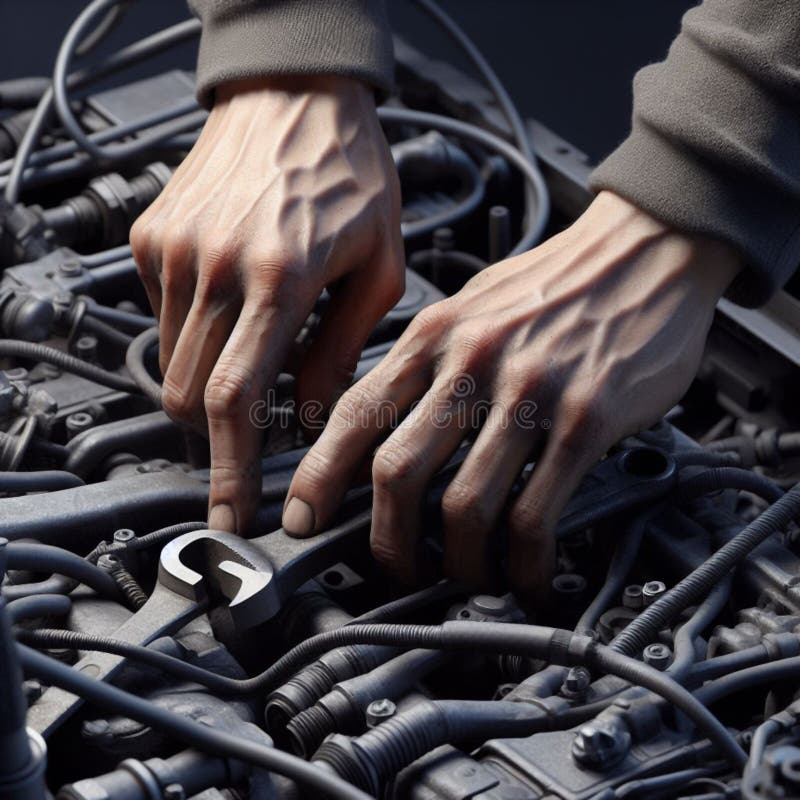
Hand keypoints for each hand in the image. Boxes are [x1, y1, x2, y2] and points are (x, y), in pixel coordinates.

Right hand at [130, 75, 403, 533]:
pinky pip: (162, 319)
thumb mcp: (380, 266)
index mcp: (280, 278)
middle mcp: (216, 266)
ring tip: (254, 367)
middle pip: (190, 396)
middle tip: (249, 447)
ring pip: (170, 364)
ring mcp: (175, 250)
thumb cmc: (351, 173)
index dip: (233, 471)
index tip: (231, 515)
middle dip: (217, 439)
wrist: (296, 97)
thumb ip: (346, 349)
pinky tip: (235, 317)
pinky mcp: (152, 238)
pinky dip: (195, 341)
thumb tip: (315, 414)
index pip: (239, 401)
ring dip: (208, 390)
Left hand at [282, 191, 741, 595]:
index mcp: (435, 333)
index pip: (356, 415)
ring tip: (469, 578)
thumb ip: (427, 359)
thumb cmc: (556, 281)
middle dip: (388, 541)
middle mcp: (472, 361)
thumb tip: (387, 420)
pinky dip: (525, 560)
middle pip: (398, 472)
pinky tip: (529, 573)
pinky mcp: (584, 418)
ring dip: (459, 562)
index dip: (319, 478)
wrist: (645, 247)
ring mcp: (528, 391)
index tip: (303, 518)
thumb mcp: (472, 303)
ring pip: (464, 504)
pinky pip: (537, 511)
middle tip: (395, 569)